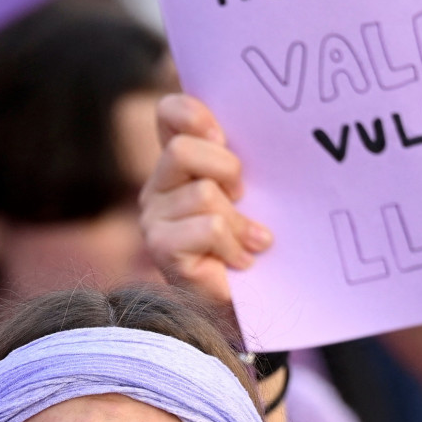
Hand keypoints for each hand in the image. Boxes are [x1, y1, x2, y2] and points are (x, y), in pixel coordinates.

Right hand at [139, 94, 270, 316]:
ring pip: (202, 193)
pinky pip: (208, 227)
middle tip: (243, 197)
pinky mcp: (162, 248)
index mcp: (177, 165)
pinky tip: (242, 260)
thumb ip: (240, 163)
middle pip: (183, 150)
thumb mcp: (248, 194)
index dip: (193, 113)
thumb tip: (268, 130)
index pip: (169, 113)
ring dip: (237, 219)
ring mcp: (154, 219)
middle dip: (226, 169)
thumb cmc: (250, 245)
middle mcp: (157, 188)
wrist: (244, 307)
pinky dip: (233, 244)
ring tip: (251, 241)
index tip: (223, 135)